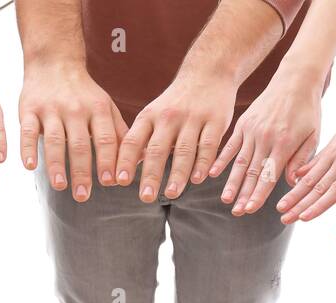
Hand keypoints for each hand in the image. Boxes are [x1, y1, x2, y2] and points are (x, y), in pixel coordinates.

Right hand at [18, 61, 126, 200]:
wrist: (54, 61)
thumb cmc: (83, 92)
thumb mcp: (105, 107)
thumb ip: (119, 133)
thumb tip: (140, 160)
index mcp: (97, 109)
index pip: (106, 139)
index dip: (108, 161)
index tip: (110, 182)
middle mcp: (75, 109)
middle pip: (80, 144)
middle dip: (82, 171)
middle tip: (83, 196)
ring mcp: (51, 109)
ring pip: (54, 140)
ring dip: (57, 165)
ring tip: (60, 186)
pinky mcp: (29, 110)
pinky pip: (27, 132)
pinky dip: (27, 149)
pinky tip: (30, 167)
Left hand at [117, 70, 236, 201]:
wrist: (208, 72)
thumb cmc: (175, 102)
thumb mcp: (153, 114)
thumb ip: (141, 141)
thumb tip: (122, 170)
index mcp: (149, 116)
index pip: (132, 141)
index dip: (125, 161)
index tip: (120, 181)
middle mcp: (168, 117)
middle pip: (157, 149)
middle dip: (151, 175)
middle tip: (145, 197)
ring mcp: (192, 118)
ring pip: (183, 150)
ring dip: (177, 174)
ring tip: (171, 194)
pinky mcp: (215, 120)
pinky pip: (208, 145)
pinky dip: (202, 163)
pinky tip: (197, 179)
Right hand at [211, 72, 319, 214]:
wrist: (295, 78)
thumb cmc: (308, 109)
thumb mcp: (313, 134)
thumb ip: (302, 159)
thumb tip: (292, 183)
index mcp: (284, 144)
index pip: (269, 175)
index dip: (259, 194)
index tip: (250, 209)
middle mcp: (265, 139)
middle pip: (252, 173)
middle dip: (244, 194)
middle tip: (237, 212)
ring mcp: (252, 131)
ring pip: (240, 162)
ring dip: (232, 182)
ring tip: (226, 200)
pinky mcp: (243, 124)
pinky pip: (231, 145)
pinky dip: (221, 159)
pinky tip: (213, 174)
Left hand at [277, 98, 335, 223]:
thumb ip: (320, 159)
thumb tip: (298, 174)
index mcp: (332, 153)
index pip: (309, 179)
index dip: (295, 195)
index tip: (281, 208)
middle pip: (319, 186)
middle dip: (300, 204)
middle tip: (284, 218)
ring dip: (319, 204)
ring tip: (304, 217)